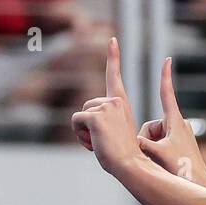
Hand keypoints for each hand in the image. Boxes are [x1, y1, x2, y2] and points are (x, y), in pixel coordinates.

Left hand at [71, 37, 142, 176]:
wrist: (130, 165)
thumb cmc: (123, 156)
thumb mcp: (114, 133)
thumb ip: (104, 122)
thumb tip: (90, 124)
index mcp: (121, 103)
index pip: (114, 75)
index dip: (113, 56)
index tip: (112, 39)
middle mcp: (114, 101)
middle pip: (86, 106)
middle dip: (87, 125)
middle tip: (104, 141)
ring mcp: (105, 107)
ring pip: (80, 115)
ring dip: (83, 132)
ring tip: (100, 143)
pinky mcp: (95, 115)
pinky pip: (75, 121)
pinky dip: (79, 135)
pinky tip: (93, 143)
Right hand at [136, 56, 205, 182]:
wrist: (199, 183)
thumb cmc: (182, 168)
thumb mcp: (157, 154)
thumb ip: (141, 144)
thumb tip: (130, 140)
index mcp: (175, 121)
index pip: (167, 93)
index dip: (165, 76)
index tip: (167, 59)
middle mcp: (178, 125)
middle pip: (150, 125)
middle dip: (146, 140)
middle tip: (155, 155)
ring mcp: (178, 135)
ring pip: (153, 137)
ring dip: (151, 149)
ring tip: (162, 161)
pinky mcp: (178, 144)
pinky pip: (159, 144)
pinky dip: (156, 152)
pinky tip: (163, 163)